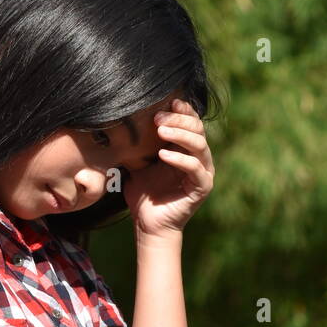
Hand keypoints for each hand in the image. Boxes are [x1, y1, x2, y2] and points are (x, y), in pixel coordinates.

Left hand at [124, 97, 214, 237]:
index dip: (182, 110)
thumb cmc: (144, 194)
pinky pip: (195, 168)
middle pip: (197, 129)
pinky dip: (180, 159)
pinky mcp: (202, 187)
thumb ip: (139, 142)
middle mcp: (199, 158)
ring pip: (199, 145)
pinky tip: (163, 154)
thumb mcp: (139, 162)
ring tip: (160, 131)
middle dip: (178, 120)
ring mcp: (203, 172)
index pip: (191, 122)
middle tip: (157, 118)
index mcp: (187, 149)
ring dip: (180, 134)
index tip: (166, 101)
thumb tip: (124, 118)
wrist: (148, 224)